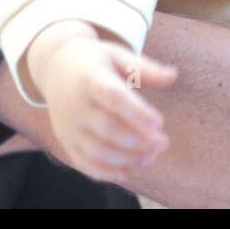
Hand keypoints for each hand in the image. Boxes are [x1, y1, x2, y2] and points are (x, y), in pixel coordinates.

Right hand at [34, 33, 177, 184]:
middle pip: (107, 128)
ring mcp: (68, 125)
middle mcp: (75, 104)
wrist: (55, 67)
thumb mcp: (118, 56)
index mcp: (89, 78)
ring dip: (126, 158)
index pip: (113, 97)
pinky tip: (126, 172)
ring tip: (151, 157)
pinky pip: (83, 163)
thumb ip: (145, 68)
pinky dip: (104, 172)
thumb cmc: (96, 61)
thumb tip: (173, 76)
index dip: (137, 112)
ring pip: (96, 150)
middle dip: (137, 140)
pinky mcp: (65, 140)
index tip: (160, 122)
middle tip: (163, 144)